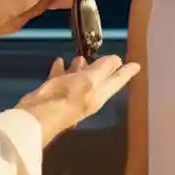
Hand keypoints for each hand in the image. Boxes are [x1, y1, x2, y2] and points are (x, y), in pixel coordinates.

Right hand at [17, 54, 139, 145]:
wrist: (37, 117)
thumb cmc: (66, 98)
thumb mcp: (90, 80)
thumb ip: (103, 69)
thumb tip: (117, 60)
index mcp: (99, 94)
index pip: (117, 80)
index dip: (127, 71)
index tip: (137, 65)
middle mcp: (87, 96)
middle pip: (99, 79)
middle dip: (103, 68)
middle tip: (109, 58)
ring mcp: (70, 96)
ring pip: (79, 78)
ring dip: (81, 68)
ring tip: (81, 57)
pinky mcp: (53, 95)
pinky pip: (59, 79)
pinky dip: (61, 70)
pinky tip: (59, 62)